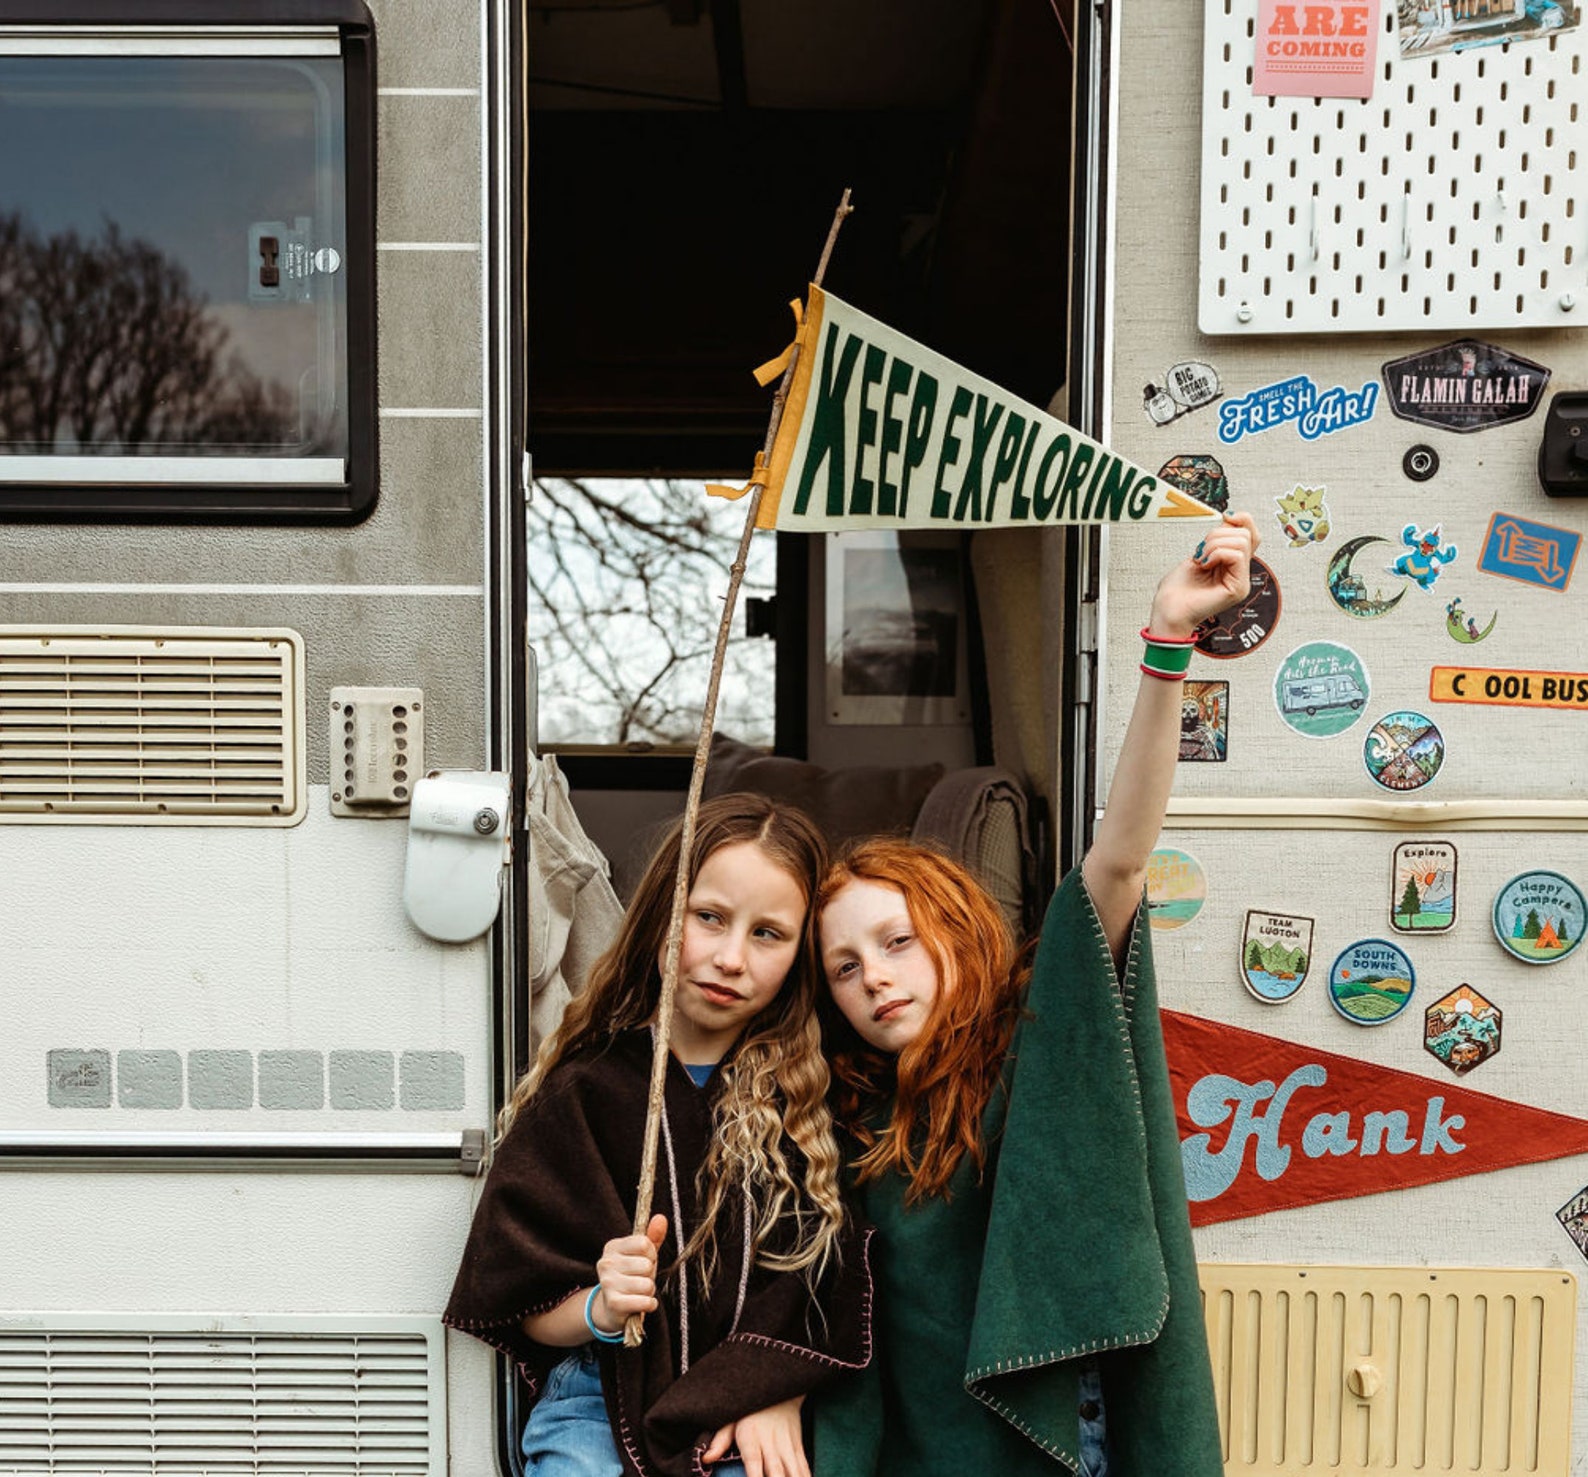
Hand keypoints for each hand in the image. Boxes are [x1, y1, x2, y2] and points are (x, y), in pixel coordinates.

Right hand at [591, 1213, 666, 1333]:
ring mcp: (608, 1283)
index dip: (651, 1254)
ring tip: (638, 1292)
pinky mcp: (614, 1304)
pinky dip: (649, 1304)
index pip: (644, 1243)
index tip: (644, 1261)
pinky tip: (642, 1303)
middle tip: (639, 1279)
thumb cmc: (631, 1277)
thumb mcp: (642, 1255)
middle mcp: (606, 1263)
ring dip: (649, 1291)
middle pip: (646, 1265)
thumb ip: (652, 1237)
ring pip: (647, 1285)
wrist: (613, 1309)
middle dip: (650, 1275)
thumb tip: (661, 1218)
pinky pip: (645, 1302)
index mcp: (612, 1247)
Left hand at [702, 1396, 807, 1476]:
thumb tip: (706, 1459)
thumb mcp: (732, 1418)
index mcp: (751, 1436)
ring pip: (793, 1469)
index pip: (753, 1461)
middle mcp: (770, 1442)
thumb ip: (720, 1440)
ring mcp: (786, 1443)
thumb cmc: (750, 1407)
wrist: (777, 1386)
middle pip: (776, 1470)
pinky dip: (805, 1475)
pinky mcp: (797, 1444)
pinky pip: (803, 1465)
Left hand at [1148, 510, 1259, 637]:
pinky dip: (1216, 554)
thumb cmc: (1178, 588)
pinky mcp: (1238, 588)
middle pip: (1246, 534)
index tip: (1224, 517)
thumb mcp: (1200, 553)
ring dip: (1214, 545)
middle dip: (1218, 535)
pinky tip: (1204, 565)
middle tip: (1200, 551)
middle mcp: (1240, 573)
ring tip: (1201, 560)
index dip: (1241, 519)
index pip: (1251, 533)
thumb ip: (1219, 538)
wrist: (1168, 609)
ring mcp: (1242, 581)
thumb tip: (1232, 517)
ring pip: (1241, 542)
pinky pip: (1236, 555)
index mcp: (1233, 564)